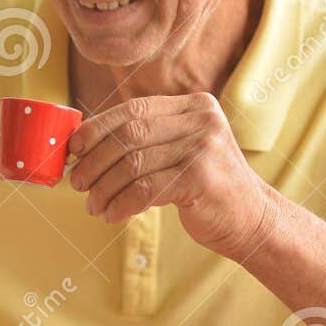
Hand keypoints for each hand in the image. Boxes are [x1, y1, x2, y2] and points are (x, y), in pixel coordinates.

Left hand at [66, 93, 274, 258]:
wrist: (251, 220)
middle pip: (130, 134)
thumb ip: (147, 140)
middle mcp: (202, 119)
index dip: (97, 128)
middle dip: (95, 161)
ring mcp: (204, 147)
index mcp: (194, 106)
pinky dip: (122, 204)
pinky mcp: (202, 178)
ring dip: (104, 188)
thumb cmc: (205, 188)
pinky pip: (145, 189)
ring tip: (93, 206)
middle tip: (78, 183)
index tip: (74, 149)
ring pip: (133, 163)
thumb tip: (84, 144)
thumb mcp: (180, 152)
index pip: (133, 108)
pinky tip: (113, 216)